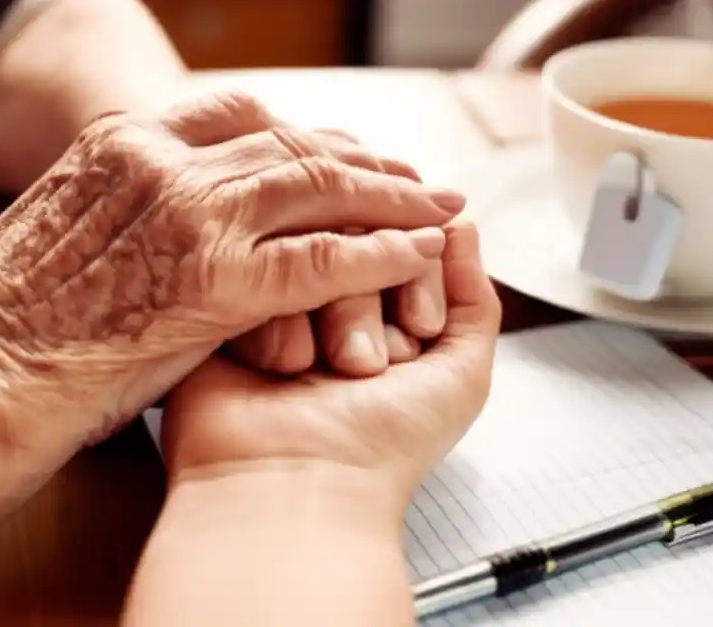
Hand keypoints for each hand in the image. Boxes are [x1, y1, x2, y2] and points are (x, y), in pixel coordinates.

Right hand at [0, 90, 465, 442]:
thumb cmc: (1, 324)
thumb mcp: (57, 227)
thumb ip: (121, 204)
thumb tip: (162, 212)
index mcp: (121, 143)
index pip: (241, 115)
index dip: (304, 132)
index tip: (340, 148)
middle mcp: (163, 162)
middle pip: (292, 142)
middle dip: (360, 156)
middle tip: (409, 173)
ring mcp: (192, 216)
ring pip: (319, 187)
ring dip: (388, 195)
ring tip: (437, 204)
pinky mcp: (216, 282)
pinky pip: (323, 258)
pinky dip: (378, 253)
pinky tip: (418, 253)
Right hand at [160, 221, 499, 499]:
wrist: (301, 487)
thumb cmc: (384, 449)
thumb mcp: (462, 374)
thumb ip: (475, 297)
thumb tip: (462, 225)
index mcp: (392, 318)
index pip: (411, 244)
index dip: (419, 278)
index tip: (418, 331)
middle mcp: (340, 309)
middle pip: (363, 244)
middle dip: (371, 305)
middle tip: (364, 365)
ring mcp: (287, 308)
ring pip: (314, 256)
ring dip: (328, 317)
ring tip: (320, 373)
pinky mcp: (237, 315)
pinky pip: (262, 274)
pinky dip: (278, 324)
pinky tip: (280, 368)